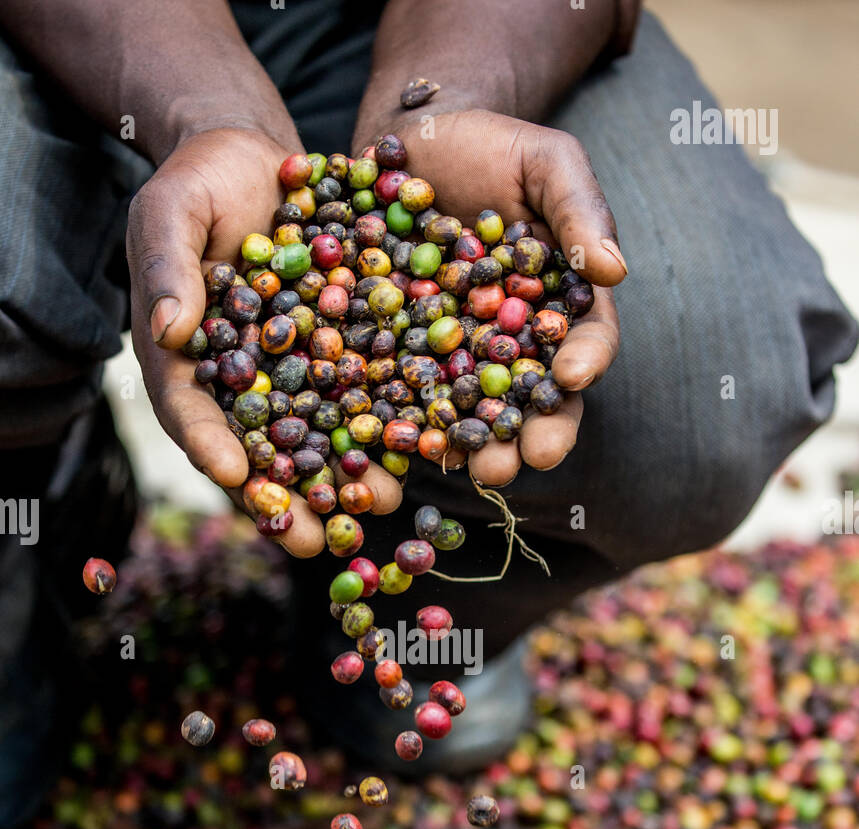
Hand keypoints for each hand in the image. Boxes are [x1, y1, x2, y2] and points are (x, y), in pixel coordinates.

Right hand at [127, 127, 401, 556]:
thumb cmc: (199, 183)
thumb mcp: (171, 211)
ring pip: (320, 437)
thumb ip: (167, 268)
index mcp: (186, 361)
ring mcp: (294, 374)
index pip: (191, 413)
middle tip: (315, 544)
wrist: (258, 159)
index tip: (233, 477)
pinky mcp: (342, 354)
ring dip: (350, 478)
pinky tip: (424, 451)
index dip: (210, 446)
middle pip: (260, 451)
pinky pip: (367, 395)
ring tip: (381, 510)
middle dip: (289, 499)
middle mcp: (242, 382)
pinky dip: (391, 426)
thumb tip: (168, 326)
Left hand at [359, 109, 625, 487]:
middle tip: (527, 460)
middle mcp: (517, 343)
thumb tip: (617, 269)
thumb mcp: (546, 162)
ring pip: (476, 412)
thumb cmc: (494, 147)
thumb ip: (579, 210)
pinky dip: (411, 422)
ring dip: (477, 446)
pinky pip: (411, 394)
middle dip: (535, 432)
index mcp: (562, 304)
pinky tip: (407, 443)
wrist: (413, 141)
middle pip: (536, 398)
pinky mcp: (405, 356)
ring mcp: (461, 355)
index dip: (583, 362)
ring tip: (473, 470)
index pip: (587, 341)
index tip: (572, 377)